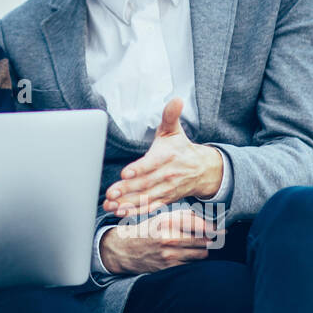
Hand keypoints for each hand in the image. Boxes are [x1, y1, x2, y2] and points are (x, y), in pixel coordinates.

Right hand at [99, 207, 218, 275]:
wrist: (124, 250)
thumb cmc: (145, 232)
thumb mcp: (161, 218)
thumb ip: (183, 217)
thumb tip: (207, 220)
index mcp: (168, 222)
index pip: (200, 225)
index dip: (215, 228)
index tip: (222, 229)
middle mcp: (170, 238)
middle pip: (205, 240)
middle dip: (212, 239)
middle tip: (217, 238)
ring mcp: (170, 255)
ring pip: (202, 254)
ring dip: (204, 250)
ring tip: (200, 246)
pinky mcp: (169, 268)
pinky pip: (192, 265)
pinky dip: (194, 260)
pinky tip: (189, 255)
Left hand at [103, 97, 224, 217]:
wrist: (202, 169)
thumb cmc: (180, 147)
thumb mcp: (175, 130)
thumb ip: (171, 115)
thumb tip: (177, 99)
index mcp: (168, 156)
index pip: (152, 163)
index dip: (139, 169)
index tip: (125, 173)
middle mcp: (167, 175)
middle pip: (146, 183)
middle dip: (127, 189)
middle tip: (110, 193)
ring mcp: (166, 189)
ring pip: (146, 198)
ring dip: (127, 203)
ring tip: (110, 205)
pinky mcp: (165, 199)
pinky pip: (150, 207)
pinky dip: (135, 212)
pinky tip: (120, 213)